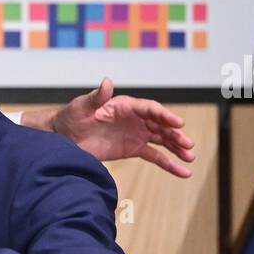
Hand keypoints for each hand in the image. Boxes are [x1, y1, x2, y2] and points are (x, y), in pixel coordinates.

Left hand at [33, 78, 195, 177]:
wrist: (64, 137)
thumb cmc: (72, 117)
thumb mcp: (82, 107)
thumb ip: (96, 97)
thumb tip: (107, 82)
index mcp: (125, 105)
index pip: (150, 109)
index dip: (164, 116)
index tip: (177, 124)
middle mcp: (135, 118)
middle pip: (160, 125)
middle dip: (175, 135)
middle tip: (188, 145)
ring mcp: (136, 133)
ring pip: (162, 140)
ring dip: (176, 148)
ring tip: (190, 158)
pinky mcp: (133, 149)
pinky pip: (155, 156)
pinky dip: (168, 163)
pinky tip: (182, 171)